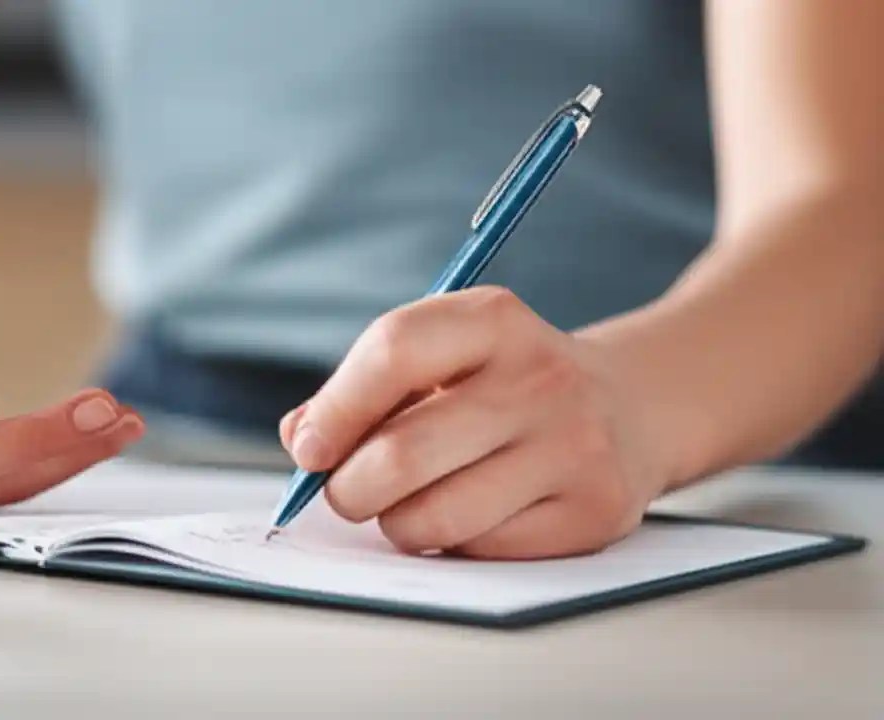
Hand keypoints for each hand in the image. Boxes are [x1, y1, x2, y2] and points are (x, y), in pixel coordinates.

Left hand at [279, 287, 668, 558]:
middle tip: (346, 493)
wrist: (632, 409)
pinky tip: (470, 516)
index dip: (337, 407)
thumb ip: (364, 391)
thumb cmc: (504, 386)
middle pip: (405, 453)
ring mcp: (575, 447)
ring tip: (407, 506)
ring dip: (397, 524)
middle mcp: (541, 378)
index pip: (395, 350)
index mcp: (494, 320)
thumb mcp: (445, 359)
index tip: (309, 449)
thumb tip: (302, 438)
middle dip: (350, 488)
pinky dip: (451, 543)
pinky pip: (479, 550)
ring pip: (436, 516)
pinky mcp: (593, 512)